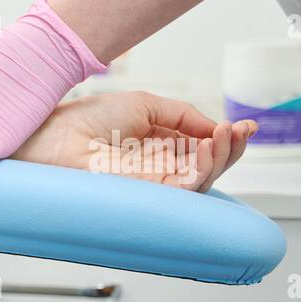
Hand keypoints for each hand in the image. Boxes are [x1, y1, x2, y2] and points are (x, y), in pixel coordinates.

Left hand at [15, 91, 255, 189]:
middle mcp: (155, 171)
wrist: (56, 135)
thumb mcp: (146, 105)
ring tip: (225, 134)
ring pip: (201, 182)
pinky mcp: (146, 196)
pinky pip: (184, 189)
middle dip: (231, 150)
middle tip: (240, 129)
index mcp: (156, 151)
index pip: (200, 152)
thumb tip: (214, 127)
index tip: (244, 125)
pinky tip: (208, 147)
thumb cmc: (86, 119)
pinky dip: (204, 169)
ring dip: (222, 157)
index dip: (225, 141)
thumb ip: (183, 115)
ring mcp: (151, 186)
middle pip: (207, 170)